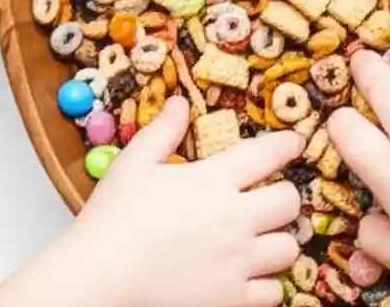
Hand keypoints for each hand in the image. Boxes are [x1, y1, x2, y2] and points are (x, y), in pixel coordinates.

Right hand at [0, 97, 301, 306]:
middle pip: (290, 202)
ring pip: (288, 248)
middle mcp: (235, 219)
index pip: (269, 154)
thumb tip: (179, 102)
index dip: (288, 145)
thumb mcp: (132, 165)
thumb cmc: (111, 220)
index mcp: (213, 180)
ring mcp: (237, 262)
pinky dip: (265, 286)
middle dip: (282, 199)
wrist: (97, 278)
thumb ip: (162, 131)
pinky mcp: (232, 299)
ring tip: (259, 242)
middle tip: (267, 202)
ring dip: (277, 243)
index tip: (293, 145)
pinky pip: (272, 292)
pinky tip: (246, 278)